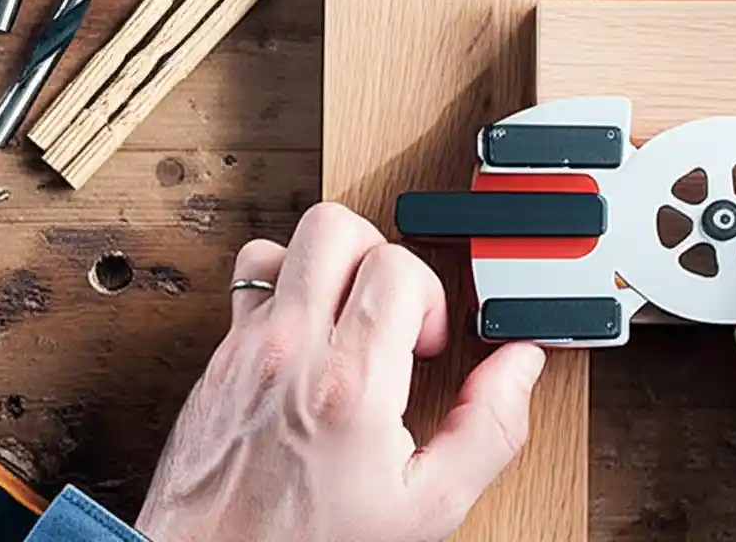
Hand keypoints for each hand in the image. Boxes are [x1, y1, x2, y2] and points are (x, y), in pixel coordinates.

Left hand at [135, 203, 546, 541]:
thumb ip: (488, 430)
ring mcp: (245, 350)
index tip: (428, 342)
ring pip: (283, 245)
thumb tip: (517, 367)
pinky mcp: (218, 360)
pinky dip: (284, 294)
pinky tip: (309, 340)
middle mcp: (289, 352)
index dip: (429, 294)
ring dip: (327, 267)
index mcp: (349, 384)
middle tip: (392, 311)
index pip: (396, 267)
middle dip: (380, 255)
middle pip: (335, 228)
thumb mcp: (426, 507)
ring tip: (349, 318)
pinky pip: (249, 286)